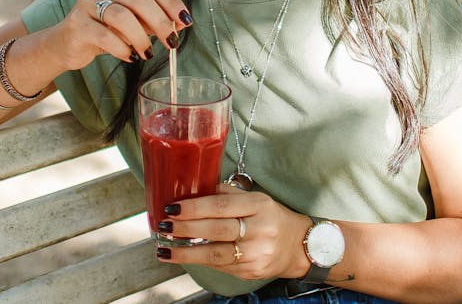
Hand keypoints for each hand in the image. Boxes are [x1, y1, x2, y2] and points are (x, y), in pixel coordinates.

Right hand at [49, 0, 191, 70]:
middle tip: (172, 42)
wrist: (67, 44)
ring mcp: (86, 3)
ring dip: (140, 37)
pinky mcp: (76, 24)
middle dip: (160, 22)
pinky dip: (122, 48)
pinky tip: (129, 56)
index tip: (185, 21)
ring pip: (121, 16)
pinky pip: (104, 36)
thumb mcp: (133, 22)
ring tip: (147, 53)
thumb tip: (180, 24)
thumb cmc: (106, 30)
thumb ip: (153, 19)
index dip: (171, 3)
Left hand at [156, 184, 312, 280]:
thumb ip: (227, 195)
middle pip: (216, 230)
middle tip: (163, 226)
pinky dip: (199, 260)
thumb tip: (193, 190)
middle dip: (185, 229)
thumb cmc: (271, 218)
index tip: (172, 208)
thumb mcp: (256, 199)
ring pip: (214, 254)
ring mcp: (255, 254)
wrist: (298, 247)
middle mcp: (259, 230)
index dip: (194, 208)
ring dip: (185, 253)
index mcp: (259, 206)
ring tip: (164, 249)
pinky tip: (184, 256)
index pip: (221, 206)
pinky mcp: (250, 272)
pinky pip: (219, 265)